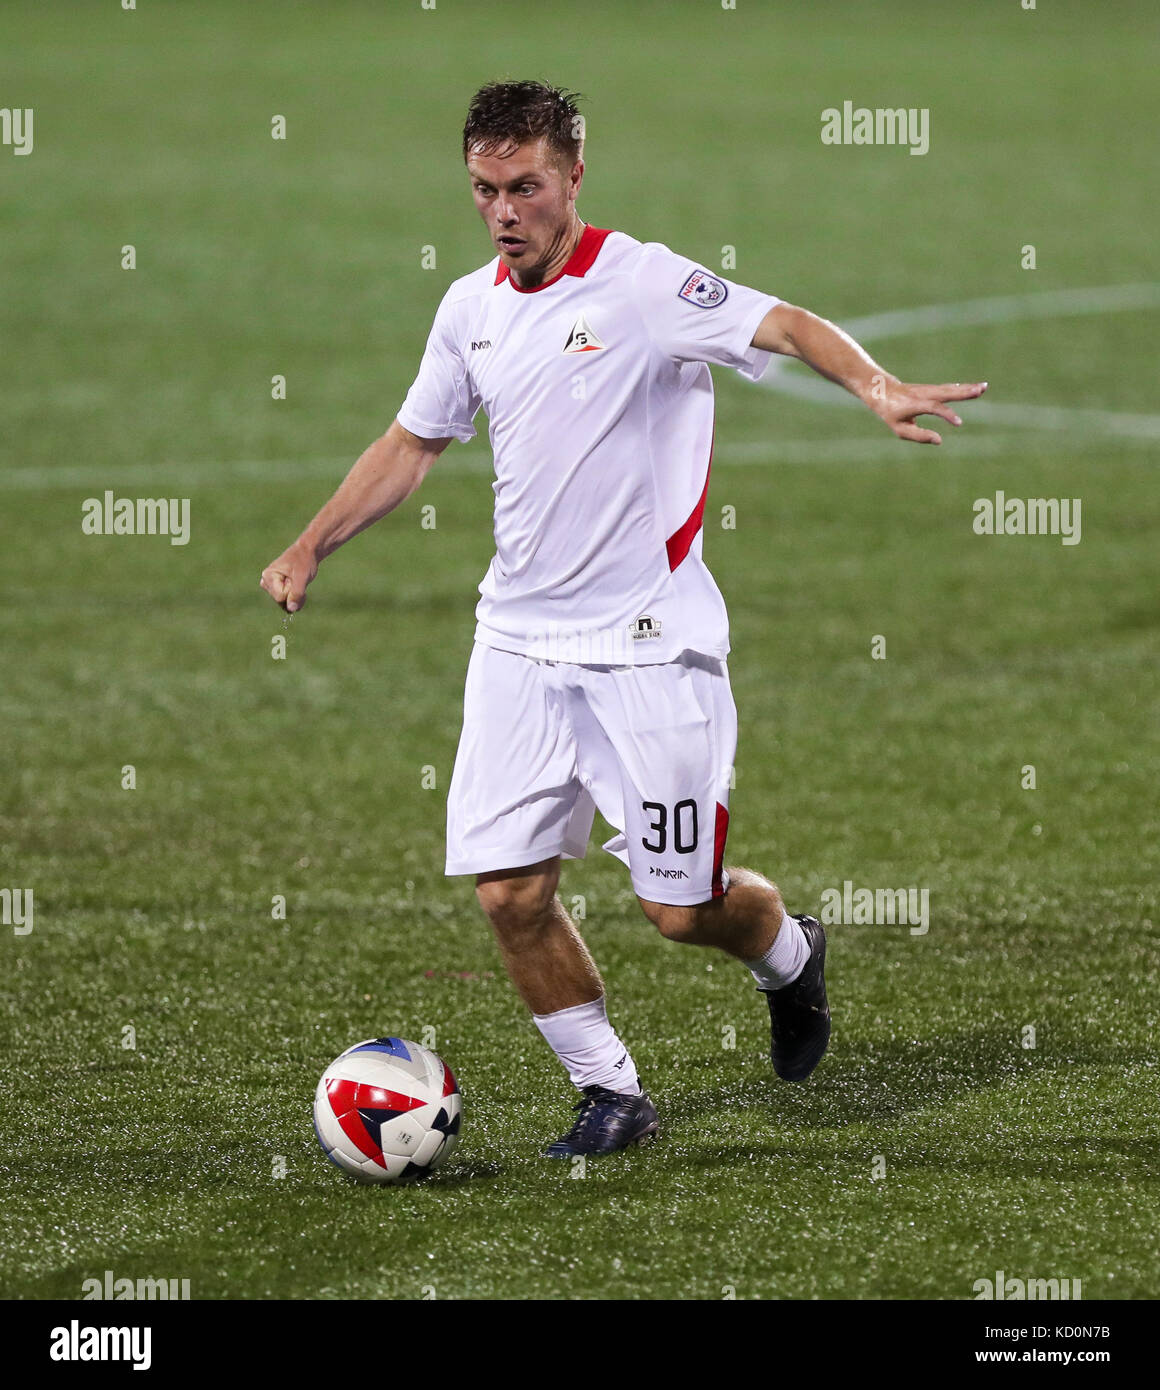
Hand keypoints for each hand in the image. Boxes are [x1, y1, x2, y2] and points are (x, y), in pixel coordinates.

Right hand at [260, 541, 317, 611]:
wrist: (307, 553)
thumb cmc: (304, 562)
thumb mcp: (302, 577)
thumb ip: (296, 594)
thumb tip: (291, 610)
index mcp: (268, 576)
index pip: (280, 597)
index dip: (293, 591)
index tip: (297, 578)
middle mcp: (266, 582)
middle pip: (281, 601)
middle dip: (294, 595)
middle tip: (299, 580)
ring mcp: (270, 586)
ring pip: (284, 603)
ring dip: (295, 596)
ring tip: (298, 582)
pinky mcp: (276, 589)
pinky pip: (286, 602)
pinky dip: (295, 598)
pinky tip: (297, 586)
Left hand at [866, 376, 987, 444]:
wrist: (882, 390)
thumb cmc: (891, 413)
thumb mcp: (900, 429)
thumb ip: (919, 436)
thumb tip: (939, 441)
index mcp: (914, 404)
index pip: (933, 408)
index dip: (946, 414)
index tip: (959, 422)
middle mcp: (923, 394)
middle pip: (946, 392)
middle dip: (963, 392)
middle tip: (980, 390)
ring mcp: (928, 389)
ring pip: (950, 388)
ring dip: (967, 387)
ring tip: (984, 387)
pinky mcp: (932, 388)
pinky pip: (948, 388)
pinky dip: (962, 388)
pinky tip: (974, 388)